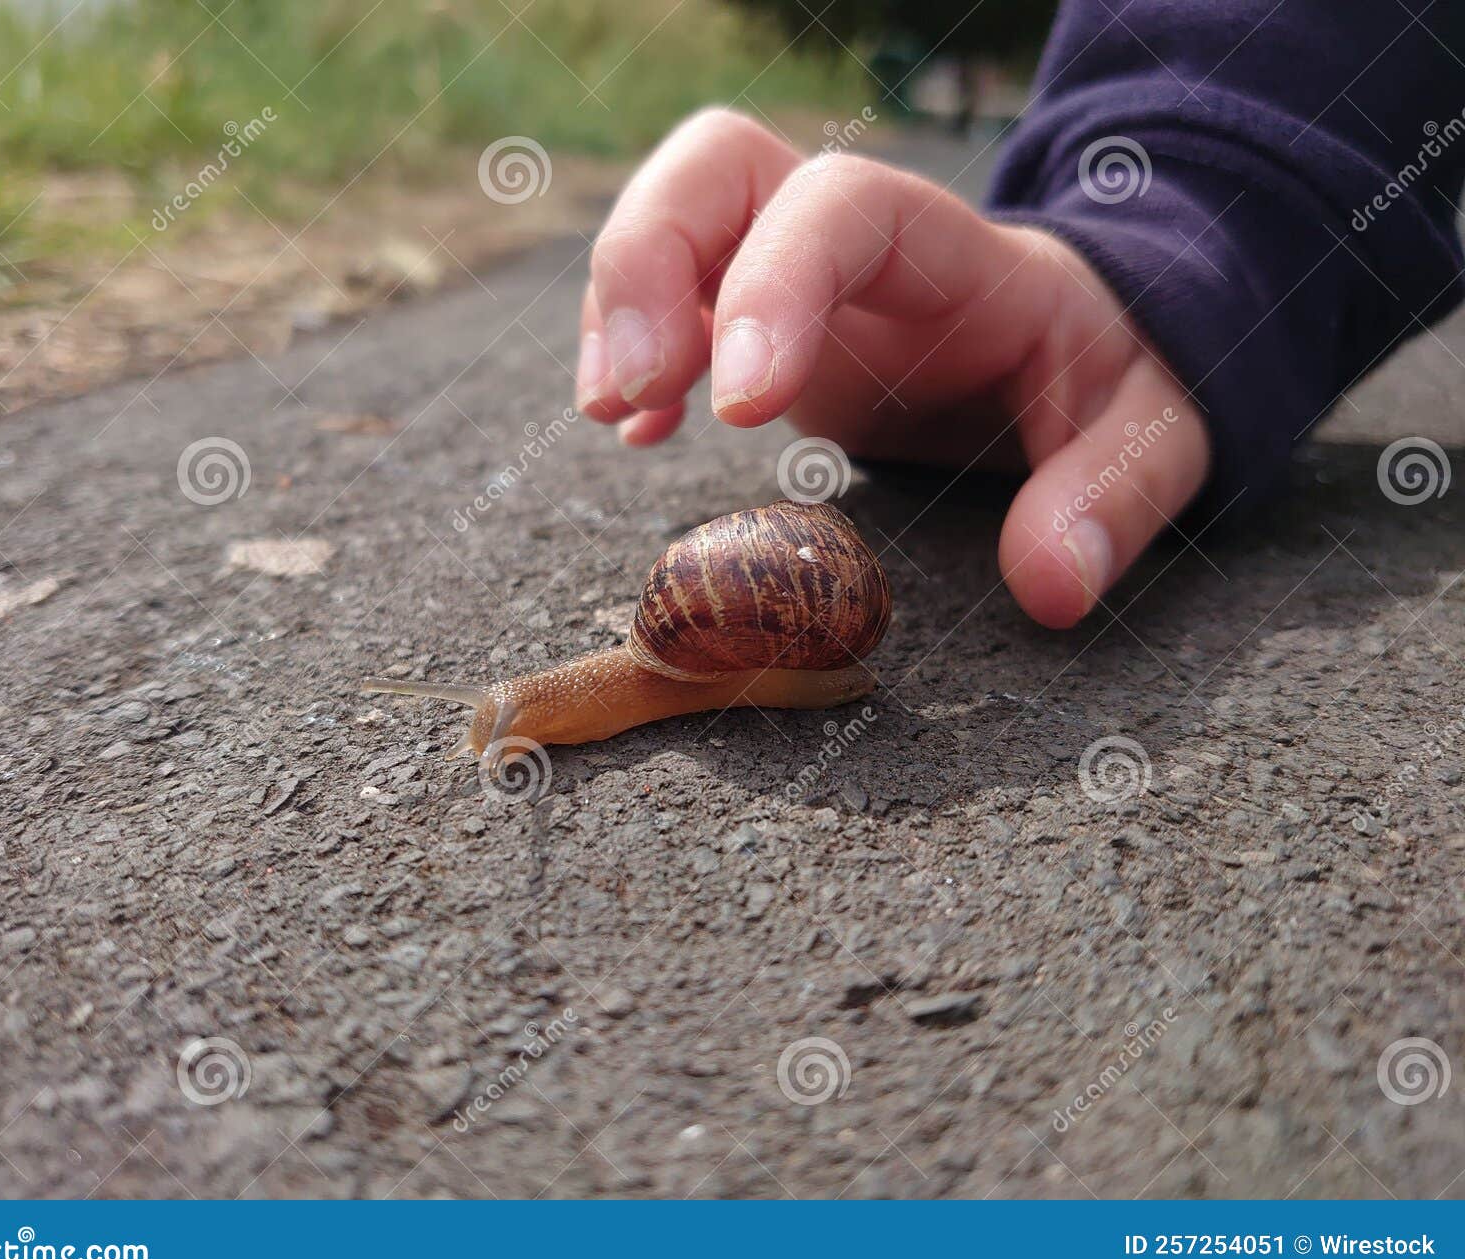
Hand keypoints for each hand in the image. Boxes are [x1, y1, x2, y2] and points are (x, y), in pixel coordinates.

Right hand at [573, 109, 1209, 628]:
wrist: (1085, 344)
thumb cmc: (1110, 377)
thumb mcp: (1151, 433)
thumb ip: (1110, 497)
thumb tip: (1050, 586)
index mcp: (954, 251)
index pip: (841, 207)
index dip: (773, 286)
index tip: (741, 410)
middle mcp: (857, 239)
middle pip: (718, 164)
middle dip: (649, 261)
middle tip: (630, 393)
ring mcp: (794, 271)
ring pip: (673, 215)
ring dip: (619, 306)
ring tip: (614, 412)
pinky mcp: (756, 319)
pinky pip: (665, 293)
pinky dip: (630, 349)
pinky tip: (638, 430)